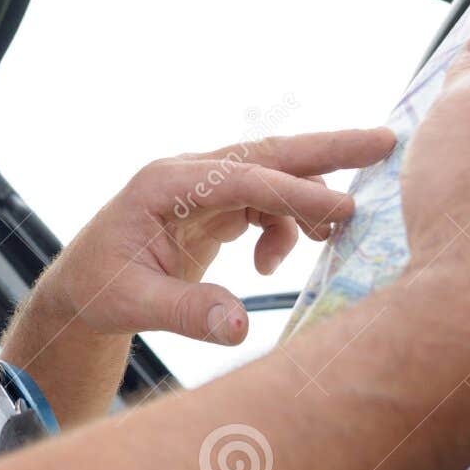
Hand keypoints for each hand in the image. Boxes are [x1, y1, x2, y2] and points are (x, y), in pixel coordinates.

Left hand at [37, 129, 395, 346]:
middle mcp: (188, 173)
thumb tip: (240, 328)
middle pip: (266, 153)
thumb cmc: (98, 288)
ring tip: (340, 228)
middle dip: (327, 148)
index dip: (292, 192)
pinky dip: (285, 225)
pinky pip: (265, 203)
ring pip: (273, 175)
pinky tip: (274, 264)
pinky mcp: (214, 206)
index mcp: (164, 184)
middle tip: (386, 141)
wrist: (83, 288)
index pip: (239, 177)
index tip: (342, 210)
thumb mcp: (134, 303)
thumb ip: (187, 312)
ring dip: (311, 195)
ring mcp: (203, 187)